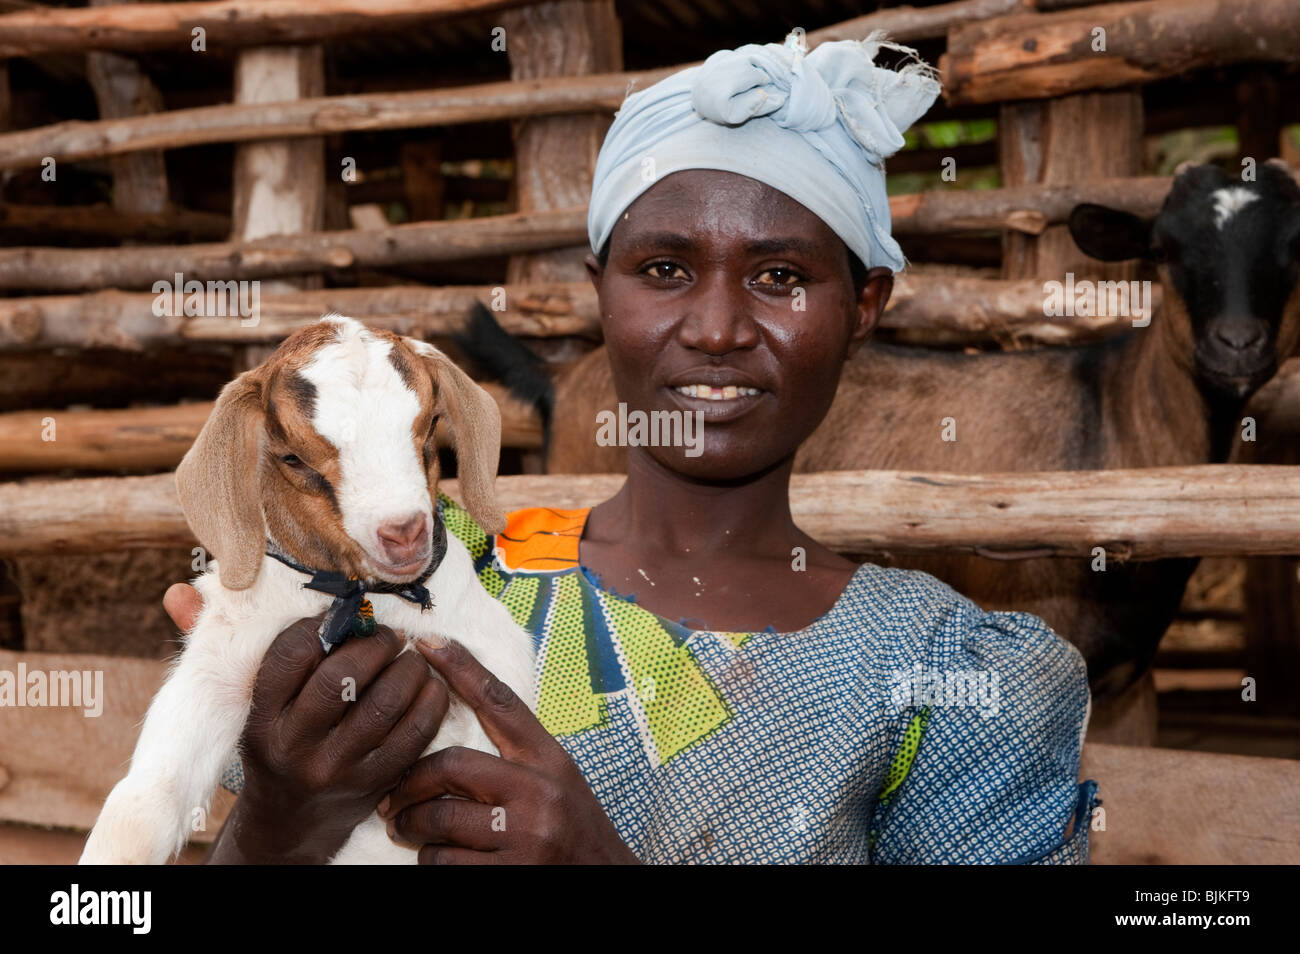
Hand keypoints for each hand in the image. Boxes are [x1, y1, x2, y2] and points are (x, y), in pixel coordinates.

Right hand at [163, 583, 449, 863]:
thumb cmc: (270, 746)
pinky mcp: (375, 783)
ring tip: (410, 655)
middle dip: (374, 645)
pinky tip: (428, 683)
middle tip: (388, 634)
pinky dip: (429, 700)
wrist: (287, 827)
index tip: (339, 616)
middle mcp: (296, 747)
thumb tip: (177, 592)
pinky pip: (415, 733)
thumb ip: (217, 647)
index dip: (321, 625)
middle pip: (342, 679)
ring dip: (408, 668)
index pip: (290, 657)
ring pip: (386, 704)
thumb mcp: (242, 707)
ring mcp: (338, 769)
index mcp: (261, 721)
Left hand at [378, 637, 639, 863]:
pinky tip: (436, 858)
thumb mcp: (557, 782)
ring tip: (406, 829)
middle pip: (452, 764)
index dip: (461, 668)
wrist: (606, 878)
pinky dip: (430, 860)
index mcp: (550, 760)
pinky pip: (445, 862)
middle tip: (392, 797)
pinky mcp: (510, 873)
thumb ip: (516, 759)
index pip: (500, 702)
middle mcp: (539, 792)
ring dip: (412, 827)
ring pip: (440, 819)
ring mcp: (526, 835)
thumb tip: (453, 740)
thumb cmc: (575, 830)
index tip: (427, 642)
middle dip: (411, 782)